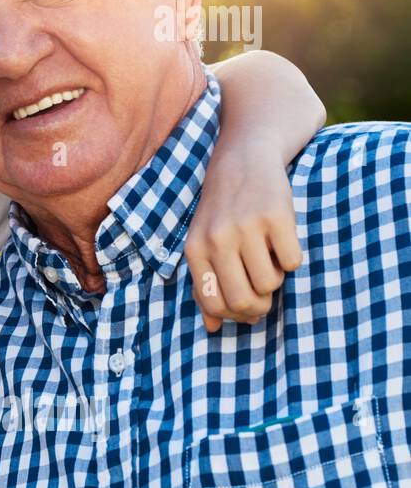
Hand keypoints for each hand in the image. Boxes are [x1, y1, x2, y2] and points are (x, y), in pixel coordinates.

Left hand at [186, 140, 302, 332]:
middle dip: (260, 306)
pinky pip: (293, 262)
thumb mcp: (203, 243)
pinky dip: (293, 258)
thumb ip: (206, 283)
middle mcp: (217, 239)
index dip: (235, 315)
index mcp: (195, 249)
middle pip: (244, 301)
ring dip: (276, 277)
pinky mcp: (277, 217)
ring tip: (268, 255)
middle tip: (265, 292)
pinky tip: (281, 239)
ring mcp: (246, 227)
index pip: (215, 304)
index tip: (246, 308)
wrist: (244, 159)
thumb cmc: (223, 210)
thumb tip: (213, 328)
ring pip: (271, 283)